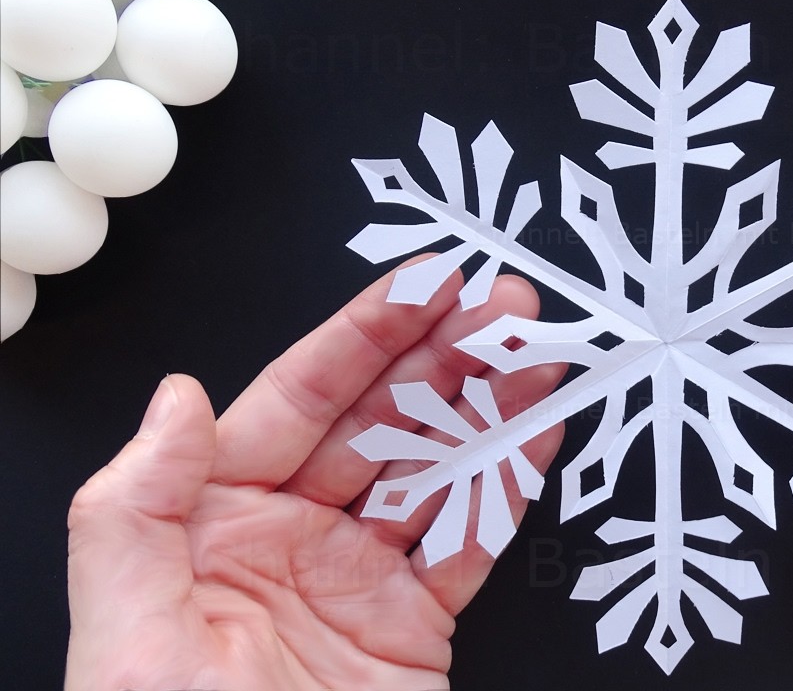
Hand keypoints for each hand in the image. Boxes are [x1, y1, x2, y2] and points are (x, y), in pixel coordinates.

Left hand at [66, 258, 565, 689]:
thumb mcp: (124, 636)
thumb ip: (136, 508)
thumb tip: (180, 399)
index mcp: (209, 522)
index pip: (295, 401)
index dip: (364, 337)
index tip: (423, 287)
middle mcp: (287, 538)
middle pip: (379, 422)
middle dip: (445, 357)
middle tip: (506, 306)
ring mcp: (358, 579)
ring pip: (435, 471)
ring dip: (489, 409)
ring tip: (538, 355)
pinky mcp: (414, 626)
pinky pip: (470, 544)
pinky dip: (510, 488)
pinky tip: (539, 433)